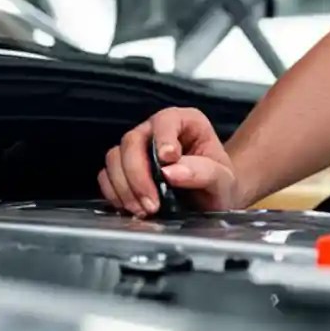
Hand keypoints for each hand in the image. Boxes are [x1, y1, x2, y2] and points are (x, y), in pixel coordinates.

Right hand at [98, 107, 240, 216]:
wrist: (212, 202)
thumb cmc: (219, 184)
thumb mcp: (222, 180)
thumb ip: (202, 172)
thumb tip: (171, 172)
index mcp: (185, 122)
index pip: (166, 120)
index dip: (163, 138)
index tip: (167, 161)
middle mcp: (156, 131)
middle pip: (132, 141)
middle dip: (138, 175)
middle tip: (152, 203)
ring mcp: (138, 149)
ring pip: (114, 158)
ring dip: (125, 187)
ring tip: (145, 210)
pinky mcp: (124, 170)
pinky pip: (106, 176)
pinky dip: (115, 194)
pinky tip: (132, 208)